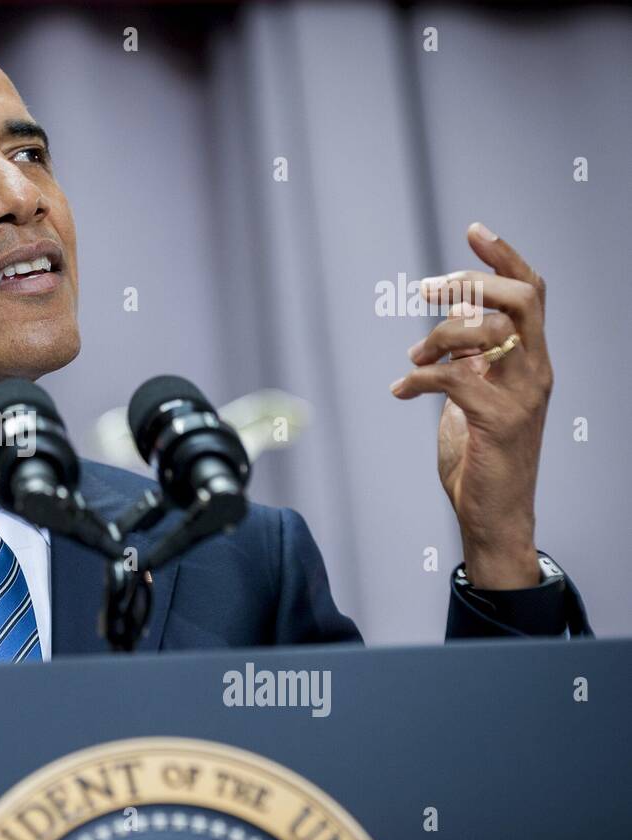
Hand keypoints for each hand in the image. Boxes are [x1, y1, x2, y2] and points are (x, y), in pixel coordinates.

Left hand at [390, 222, 551, 589]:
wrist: (493, 514)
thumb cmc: (481, 454)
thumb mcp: (475, 396)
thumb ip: (470, 360)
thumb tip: (448, 325)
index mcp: (532, 360)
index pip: (533, 293)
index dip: (504, 257)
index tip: (473, 230)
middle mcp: (536, 371)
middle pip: (520, 298)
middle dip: (471, 282)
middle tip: (425, 290)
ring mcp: (521, 395)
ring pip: (486, 331)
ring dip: (437, 334)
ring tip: (411, 358)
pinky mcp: (496, 420)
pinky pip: (453, 378)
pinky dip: (418, 380)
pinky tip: (400, 393)